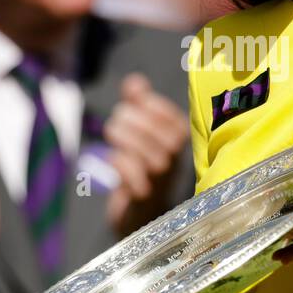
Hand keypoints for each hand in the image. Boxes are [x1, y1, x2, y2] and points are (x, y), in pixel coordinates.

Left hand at [104, 73, 188, 237]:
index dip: (147, 103)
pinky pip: (132, 174)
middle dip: (129, 119)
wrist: (138, 210)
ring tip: (112, 134)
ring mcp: (162, 179)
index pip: (169, 114)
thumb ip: (137, 102)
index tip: (132, 102)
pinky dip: (119, 162)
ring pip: (144, 151)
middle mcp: (176, 159)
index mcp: (180, 138)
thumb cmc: (140, 163)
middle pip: (155, 131)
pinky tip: (113, 160)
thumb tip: (134, 82)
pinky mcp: (143, 196)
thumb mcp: (140, 129)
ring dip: (122, 138)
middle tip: (115, 121)